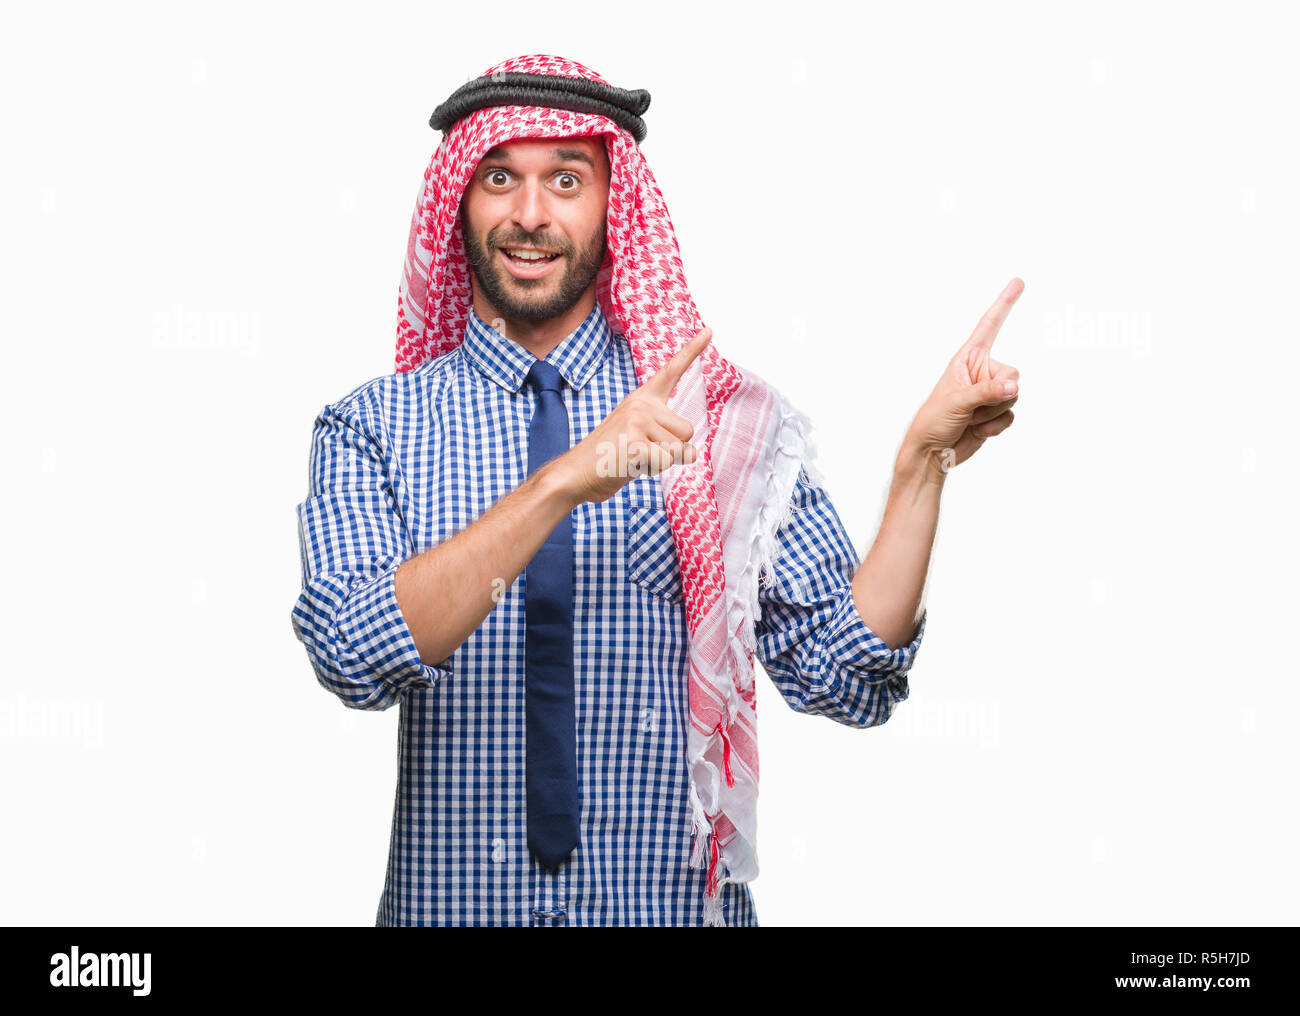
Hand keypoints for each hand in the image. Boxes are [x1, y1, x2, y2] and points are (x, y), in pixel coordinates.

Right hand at [554, 325, 713, 503]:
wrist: (575, 473)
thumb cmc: (613, 459)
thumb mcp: (646, 444)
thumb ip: (672, 444)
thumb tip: (693, 454)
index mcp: (643, 399)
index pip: (672, 371)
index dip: (692, 350)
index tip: (710, 329)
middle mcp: (641, 404)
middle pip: (687, 431)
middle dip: (671, 450)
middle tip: (640, 452)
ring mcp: (636, 420)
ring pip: (679, 450)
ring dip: (661, 463)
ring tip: (633, 458)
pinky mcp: (634, 441)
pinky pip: (666, 462)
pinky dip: (653, 471)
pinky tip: (630, 466)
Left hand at [903, 278, 1023, 481]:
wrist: (932, 453)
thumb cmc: (933, 421)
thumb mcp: (957, 402)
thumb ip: (987, 392)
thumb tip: (1015, 387)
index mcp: (966, 359)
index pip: (988, 327)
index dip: (1003, 305)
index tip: (1018, 282)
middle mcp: (981, 373)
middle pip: (1012, 374)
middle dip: (996, 394)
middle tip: (971, 407)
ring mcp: (989, 393)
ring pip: (1014, 396)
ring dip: (993, 413)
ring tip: (969, 419)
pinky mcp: (995, 413)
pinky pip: (1011, 415)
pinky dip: (995, 426)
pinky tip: (977, 431)